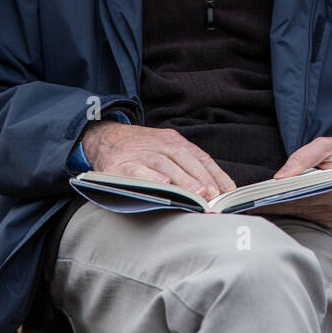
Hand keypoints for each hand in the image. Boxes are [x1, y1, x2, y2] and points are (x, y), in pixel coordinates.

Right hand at [80, 122, 236, 200]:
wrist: (104, 136)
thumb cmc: (141, 150)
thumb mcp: (165, 149)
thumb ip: (187, 166)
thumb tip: (215, 191)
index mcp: (172, 140)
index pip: (199, 156)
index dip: (215, 173)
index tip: (227, 191)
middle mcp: (157, 143)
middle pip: (183, 159)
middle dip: (200, 178)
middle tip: (213, 195)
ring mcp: (138, 152)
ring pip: (163, 164)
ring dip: (182, 180)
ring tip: (195, 195)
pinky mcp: (119, 164)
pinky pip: (135, 170)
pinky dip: (149, 177)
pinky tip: (162, 185)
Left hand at [261, 137, 331, 227]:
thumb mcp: (326, 145)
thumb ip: (303, 157)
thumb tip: (280, 176)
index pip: (307, 195)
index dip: (283, 197)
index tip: (262, 197)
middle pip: (304, 207)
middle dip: (279, 204)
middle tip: (256, 202)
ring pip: (307, 215)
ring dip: (286, 209)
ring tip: (264, 203)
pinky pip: (313, 217)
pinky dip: (298, 211)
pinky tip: (283, 205)